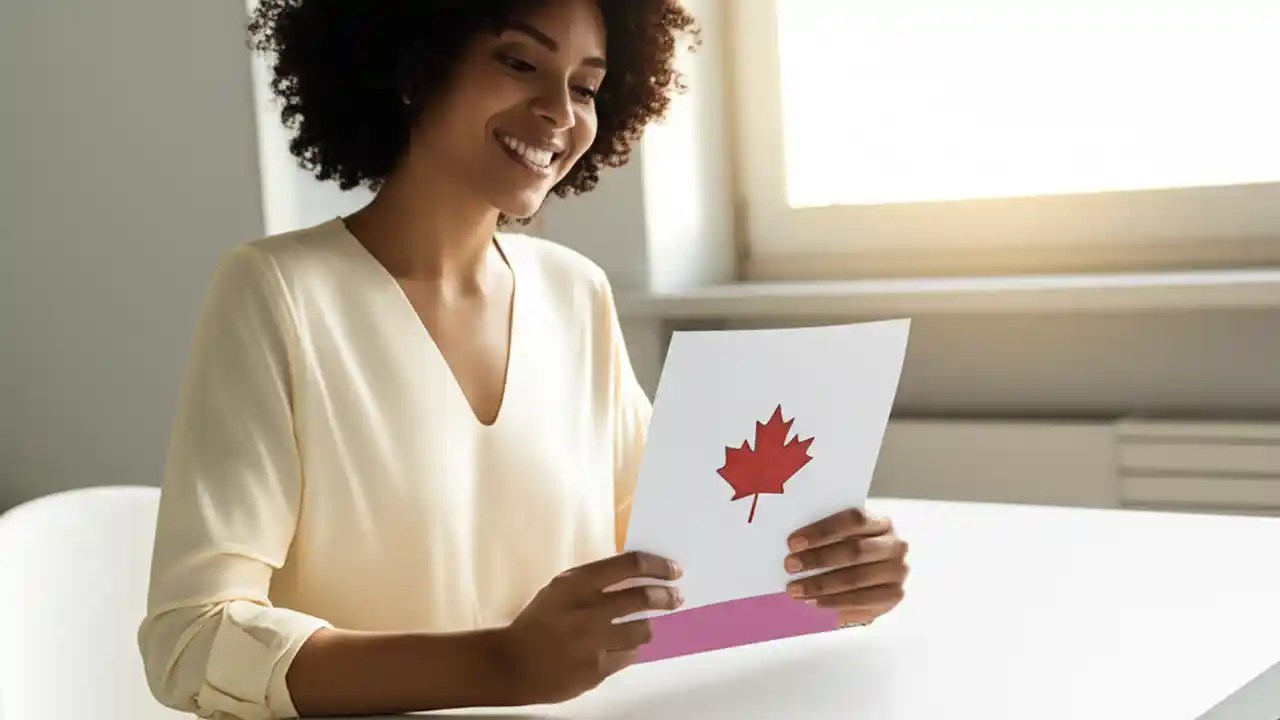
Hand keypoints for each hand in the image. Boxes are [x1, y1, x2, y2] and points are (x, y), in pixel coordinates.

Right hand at [498, 551, 682, 704]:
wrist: (512, 663)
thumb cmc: (538, 622)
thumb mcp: (561, 589)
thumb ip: (594, 581)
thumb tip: (635, 575)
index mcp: (577, 583)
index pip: (630, 564)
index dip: (658, 566)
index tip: (673, 570)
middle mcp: (588, 610)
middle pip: (644, 597)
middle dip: (667, 596)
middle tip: (676, 597)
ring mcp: (594, 642)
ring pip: (642, 630)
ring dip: (646, 627)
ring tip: (642, 626)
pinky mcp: (597, 670)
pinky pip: (629, 656)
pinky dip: (629, 650)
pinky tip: (620, 648)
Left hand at [783, 508, 908, 626]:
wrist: (875, 575)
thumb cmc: (852, 551)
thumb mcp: (843, 538)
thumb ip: (826, 537)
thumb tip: (794, 547)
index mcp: (881, 522)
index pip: (853, 520)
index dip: (822, 530)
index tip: (793, 542)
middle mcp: (895, 545)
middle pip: (854, 550)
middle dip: (817, 559)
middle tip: (790, 566)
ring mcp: (897, 572)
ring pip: (856, 578)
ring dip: (821, 585)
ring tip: (795, 589)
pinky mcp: (893, 596)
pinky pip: (861, 600)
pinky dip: (834, 602)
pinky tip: (814, 602)